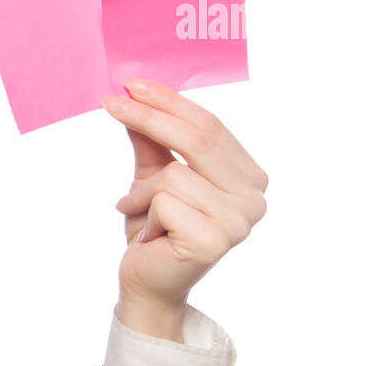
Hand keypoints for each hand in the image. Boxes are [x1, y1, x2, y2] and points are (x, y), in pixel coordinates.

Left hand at [102, 77, 268, 317]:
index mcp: (249, 177)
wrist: (147, 281)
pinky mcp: (215, 240)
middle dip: (150, 116)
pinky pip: (164, 201)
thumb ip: (152, 140)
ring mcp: (240, 221)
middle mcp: (254, 198)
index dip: (170, 102)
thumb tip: (136, 94)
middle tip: (111, 102)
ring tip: (138, 212)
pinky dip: (142, 211)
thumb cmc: (155, 228)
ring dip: (142, 191)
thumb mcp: (152, 175)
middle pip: (198, 140)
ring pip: (174, 174)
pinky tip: (148, 233)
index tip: (132, 84)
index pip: (210, 127)